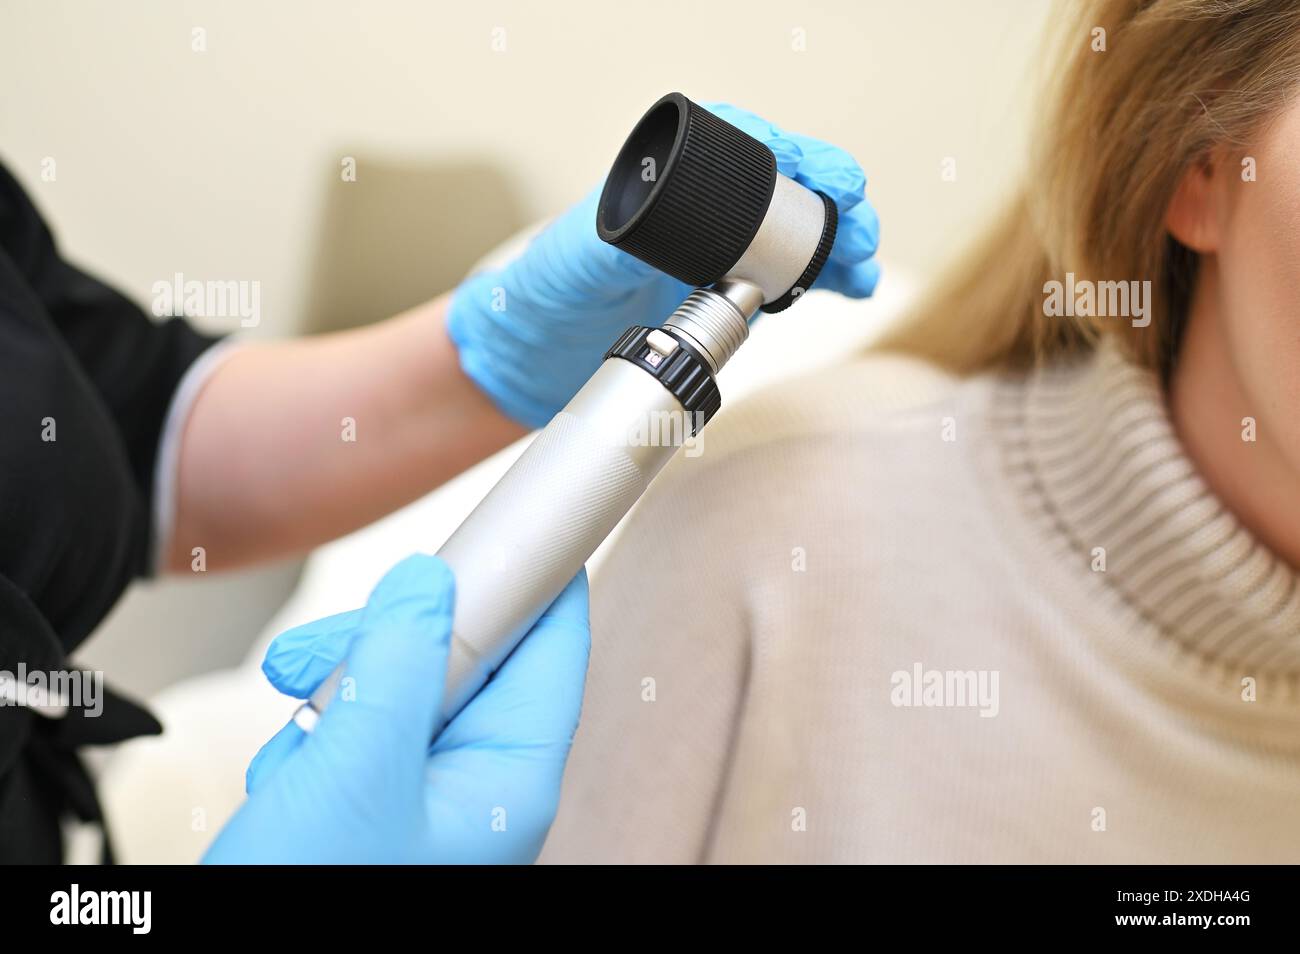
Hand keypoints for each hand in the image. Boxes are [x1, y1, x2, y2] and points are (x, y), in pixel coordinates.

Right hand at [203, 554, 589, 864]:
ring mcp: (425, 794)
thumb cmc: (316, 889)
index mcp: (510, 774)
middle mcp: (478, 782)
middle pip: (464, 656)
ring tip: (302, 746)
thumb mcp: (359, 765)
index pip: (552, 647)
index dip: (536, 578)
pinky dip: (318, 739)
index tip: (519, 520)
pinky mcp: (376, 803)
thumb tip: (430, 582)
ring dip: (340, 699)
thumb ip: (400, 661)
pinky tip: (292, 776)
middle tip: (328, 660)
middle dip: (388, 646)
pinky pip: (359, 731)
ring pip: (400, 689)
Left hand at [448, 102, 880, 427]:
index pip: (751, 145)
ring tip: (863, 268)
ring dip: (837, 244)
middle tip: (862, 233)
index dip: (802, 160)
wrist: (533, 351)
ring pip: (795, 228)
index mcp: (667, 171)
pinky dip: (821, 277)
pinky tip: (849, 284)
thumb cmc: (546, 292)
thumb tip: (663, 232)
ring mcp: (714, 243)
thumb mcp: (578, 261)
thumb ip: (618, 243)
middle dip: (835, 204)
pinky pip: (785, 271)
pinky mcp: (721, 285)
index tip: (836, 183)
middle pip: (788, 185)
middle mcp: (697, 200)